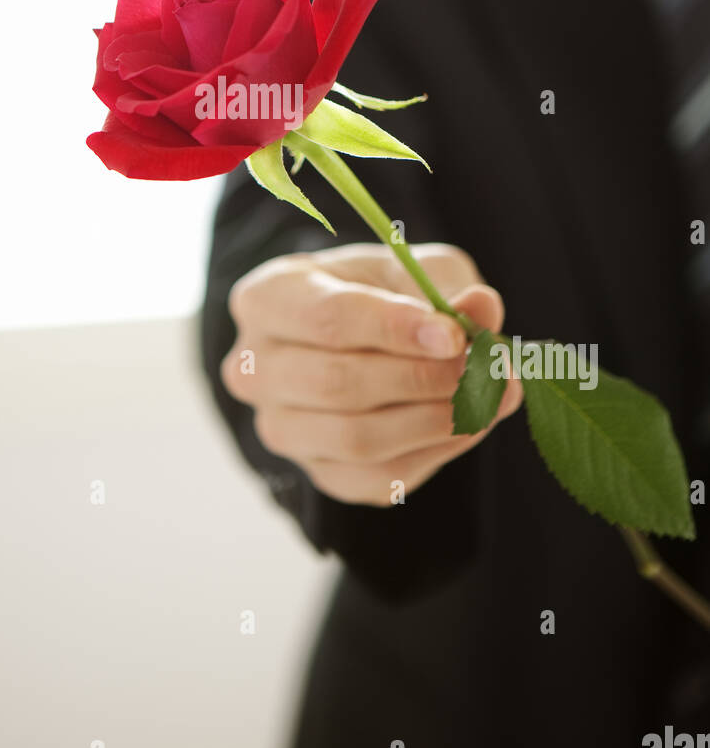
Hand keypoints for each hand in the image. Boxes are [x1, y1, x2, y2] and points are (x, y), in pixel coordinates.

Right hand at [222, 242, 522, 505]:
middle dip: (422, 378)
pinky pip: (377, 477)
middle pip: (337, 384)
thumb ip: (445, 287)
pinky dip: (435, 452)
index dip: (394, 329)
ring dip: (436, 420)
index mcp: (267, 298)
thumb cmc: (379, 291)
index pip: (326, 319)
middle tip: (485, 367)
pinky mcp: (317, 472)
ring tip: (493, 396)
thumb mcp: (412, 270)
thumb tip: (482, 309)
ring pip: (356, 439)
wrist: (361, 335)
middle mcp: (255, 368)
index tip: (455, 335)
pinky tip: (472, 423)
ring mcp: (281, 427)